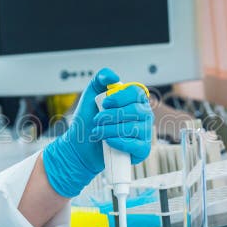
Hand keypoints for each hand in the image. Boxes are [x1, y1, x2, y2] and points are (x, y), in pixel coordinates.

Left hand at [43, 68, 153, 196]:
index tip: (105, 103)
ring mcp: (145, 133)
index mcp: (135, 100)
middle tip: (97, 121)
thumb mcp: (90, 95)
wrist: (81, 146)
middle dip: (109, 116)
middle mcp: (144, 115)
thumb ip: (100, 79)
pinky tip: (107, 142)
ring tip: (97, 132)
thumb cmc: (88, 121)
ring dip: (108, 130)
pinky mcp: (142, 150)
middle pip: (134, 111)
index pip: (136, 92)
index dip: (120, 97)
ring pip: (131, 128)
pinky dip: (117, 142)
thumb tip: (114, 76)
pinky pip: (134, 145)